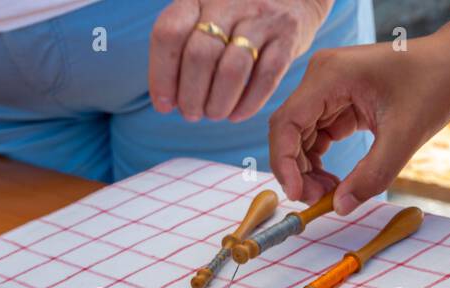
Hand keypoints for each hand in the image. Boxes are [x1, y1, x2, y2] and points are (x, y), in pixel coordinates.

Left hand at [149, 0, 332, 123]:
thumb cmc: (238, 18)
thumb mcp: (205, 17)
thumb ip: (183, 50)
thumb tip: (167, 101)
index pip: (169, 33)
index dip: (161, 75)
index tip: (163, 104)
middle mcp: (228, 2)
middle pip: (200, 55)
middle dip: (191, 95)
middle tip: (191, 113)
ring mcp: (260, 17)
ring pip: (231, 70)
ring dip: (218, 103)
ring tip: (214, 114)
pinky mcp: (287, 36)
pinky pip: (265, 77)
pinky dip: (248, 103)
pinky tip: (237, 114)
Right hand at [268, 33, 449, 213]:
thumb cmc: (434, 85)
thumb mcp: (404, 136)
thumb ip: (372, 175)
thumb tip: (340, 207)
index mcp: (330, 76)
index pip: (286, 124)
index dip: (285, 163)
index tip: (298, 196)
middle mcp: (322, 78)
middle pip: (289, 132)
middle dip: (297, 171)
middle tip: (319, 201)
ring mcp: (328, 88)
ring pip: (301, 138)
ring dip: (308, 170)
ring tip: (330, 193)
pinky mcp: (339, 100)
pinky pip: (318, 136)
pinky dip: (321, 162)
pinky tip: (335, 181)